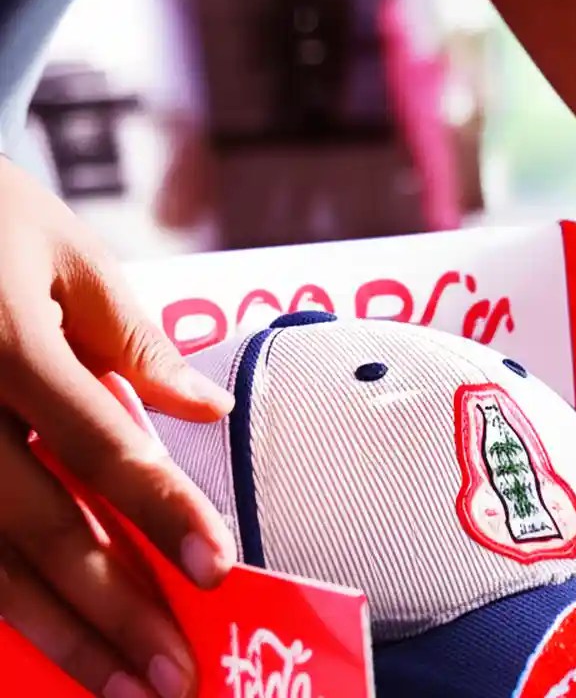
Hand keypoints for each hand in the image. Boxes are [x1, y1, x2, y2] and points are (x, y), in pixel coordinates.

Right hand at [0, 158, 235, 697]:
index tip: (218, 571)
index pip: (102, 446)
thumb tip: (206, 412)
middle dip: (112, 609)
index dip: (163, 514)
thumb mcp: (69, 257)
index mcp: (7, 341)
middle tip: (172, 677)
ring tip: (117, 688)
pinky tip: (44, 649)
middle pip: (39, 526)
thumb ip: (137, 344)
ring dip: (53, 634)